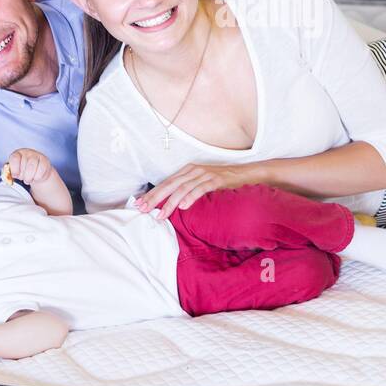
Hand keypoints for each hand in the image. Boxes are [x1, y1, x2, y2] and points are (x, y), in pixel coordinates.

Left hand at [5, 148, 53, 186]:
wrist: (37, 172)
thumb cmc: (23, 171)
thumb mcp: (14, 171)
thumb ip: (8, 172)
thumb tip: (6, 176)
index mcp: (17, 153)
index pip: (14, 159)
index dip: (15, 169)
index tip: (15, 175)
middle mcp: (27, 152)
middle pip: (24, 165)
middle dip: (23, 175)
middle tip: (23, 177)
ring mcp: (37, 155)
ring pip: (32, 168)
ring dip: (29, 177)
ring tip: (29, 179)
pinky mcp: (45, 161)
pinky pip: (41, 171)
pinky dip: (38, 177)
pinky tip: (36, 177)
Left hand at [134, 163, 257, 220]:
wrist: (246, 174)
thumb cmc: (222, 182)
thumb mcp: (201, 184)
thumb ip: (187, 191)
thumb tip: (170, 206)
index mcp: (187, 171)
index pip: (165, 183)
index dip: (152, 194)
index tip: (138, 205)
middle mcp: (193, 170)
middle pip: (169, 185)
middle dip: (154, 198)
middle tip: (142, 210)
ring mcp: (205, 174)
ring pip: (182, 188)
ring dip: (170, 203)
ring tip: (160, 215)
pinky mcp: (216, 180)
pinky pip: (200, 188)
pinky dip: (190, 197)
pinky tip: (183, 207)